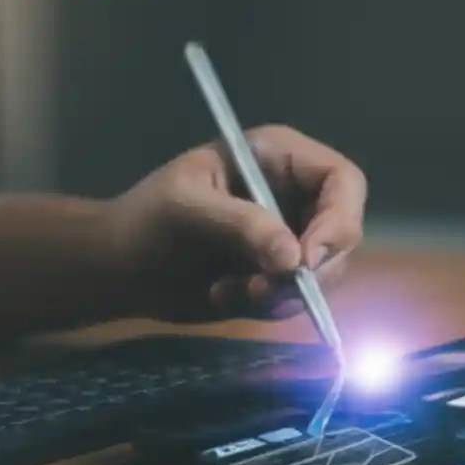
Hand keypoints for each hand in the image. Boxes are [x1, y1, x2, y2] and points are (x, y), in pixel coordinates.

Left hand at [109, 124, 366, 321]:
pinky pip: (299, 299)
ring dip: (281, 293)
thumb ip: (241, 225)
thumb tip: (293, 259)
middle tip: (262, 288)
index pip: (342, 181)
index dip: (339, 220)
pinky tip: (221, 295)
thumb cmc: (145, 220)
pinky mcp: (278, 275)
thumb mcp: (186, 209)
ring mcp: (289, 237)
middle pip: (343, 233)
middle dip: (310, 270)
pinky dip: (266, 306)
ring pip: (325, 274)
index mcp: (278, 158)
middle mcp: (293, 195)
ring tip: (227, 290)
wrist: (121, 268)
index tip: (307, 260)